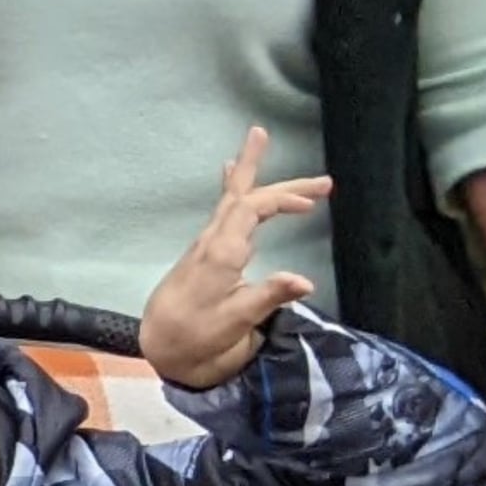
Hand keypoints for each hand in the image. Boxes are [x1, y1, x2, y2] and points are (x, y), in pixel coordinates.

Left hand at [139, 127, 332, 386]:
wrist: (163, 346)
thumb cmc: (198, 337)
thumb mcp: (237, 322)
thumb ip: (268, 297)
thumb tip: (305, 281)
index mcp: (221, 253)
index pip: (251, 210)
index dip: (281, 200)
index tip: (312, 203)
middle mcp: (212, 241)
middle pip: (245, 198)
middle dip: (283, 186)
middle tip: (323, 182)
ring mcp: (207, 244)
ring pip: (231, 199)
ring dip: (253, 174)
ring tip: (258, 140)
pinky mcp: (207, 252)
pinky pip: (222, 210)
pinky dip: (232, 189)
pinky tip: (230, 175)